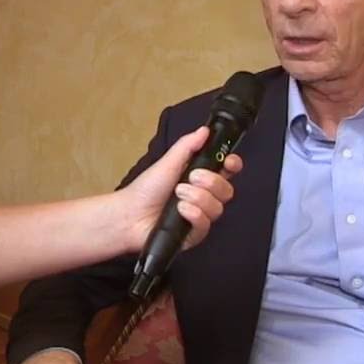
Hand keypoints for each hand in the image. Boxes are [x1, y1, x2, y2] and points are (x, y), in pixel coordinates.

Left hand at [120, 126, 240, 252]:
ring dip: (198, 198)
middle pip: (227, 190)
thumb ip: (187, 146)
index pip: (227, 171)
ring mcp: (200, 216)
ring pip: (218, 208)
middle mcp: (203, 197)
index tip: (229, 161)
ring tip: (178, 194)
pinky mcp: (195, 233)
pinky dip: (194, 214)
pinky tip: (180, 210)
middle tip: (192, 177)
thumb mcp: (168, 162)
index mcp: (199, 178)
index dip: (233, 165)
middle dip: (212, 182)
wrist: (130, 215)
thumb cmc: (146, 189)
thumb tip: (205, 130)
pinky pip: (206, 224)